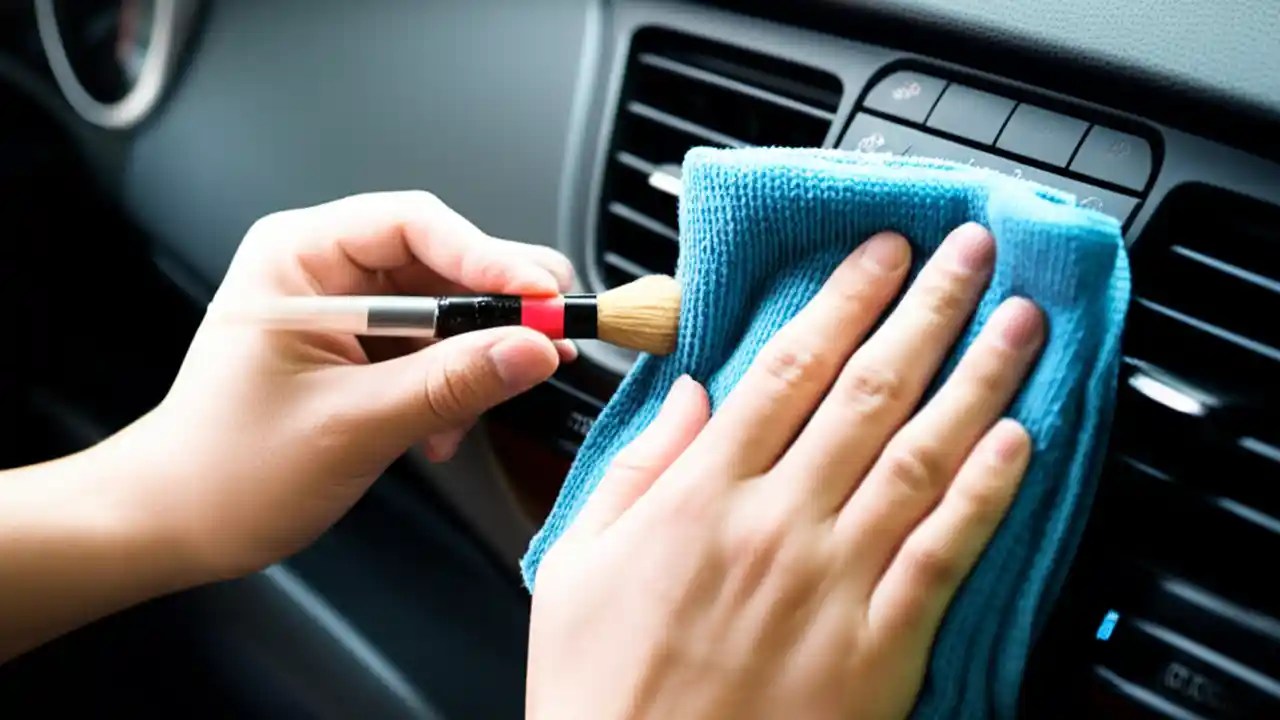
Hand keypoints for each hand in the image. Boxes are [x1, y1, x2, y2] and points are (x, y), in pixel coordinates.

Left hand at [124, 191, 575, 579]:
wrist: (182, 522)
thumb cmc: (229, 468)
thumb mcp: (354, 423)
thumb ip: (451, 384)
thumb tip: (532, 350)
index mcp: (297, 257)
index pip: (414, 225)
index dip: (488, 257)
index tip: (541, 296)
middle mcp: (323, 271)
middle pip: (438, 262)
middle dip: (496, 306)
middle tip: (552, 333)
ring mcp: (344, 311)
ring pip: (444, 309)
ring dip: (475, 356)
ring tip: (493, 397)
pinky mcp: (361, 350)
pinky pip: (431, 348)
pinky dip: (452, 385)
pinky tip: (444, 429)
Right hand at [527, 223, 1043, 719]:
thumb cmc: (603, 690)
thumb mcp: (577, 566)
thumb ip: (634, 468)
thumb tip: (686, 395)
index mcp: (702, 496)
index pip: (789, 367)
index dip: (845, 297)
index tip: (881, 251)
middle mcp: (778, 524)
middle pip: (869, 389)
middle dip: (928, 307)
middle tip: (971, 252)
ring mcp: (835, 582)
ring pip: (922, 454)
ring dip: (979, 376)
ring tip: (1020, 321)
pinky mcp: (881, 645)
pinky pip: (946, 551)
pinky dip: (988, 489)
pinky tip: (1018, 438)